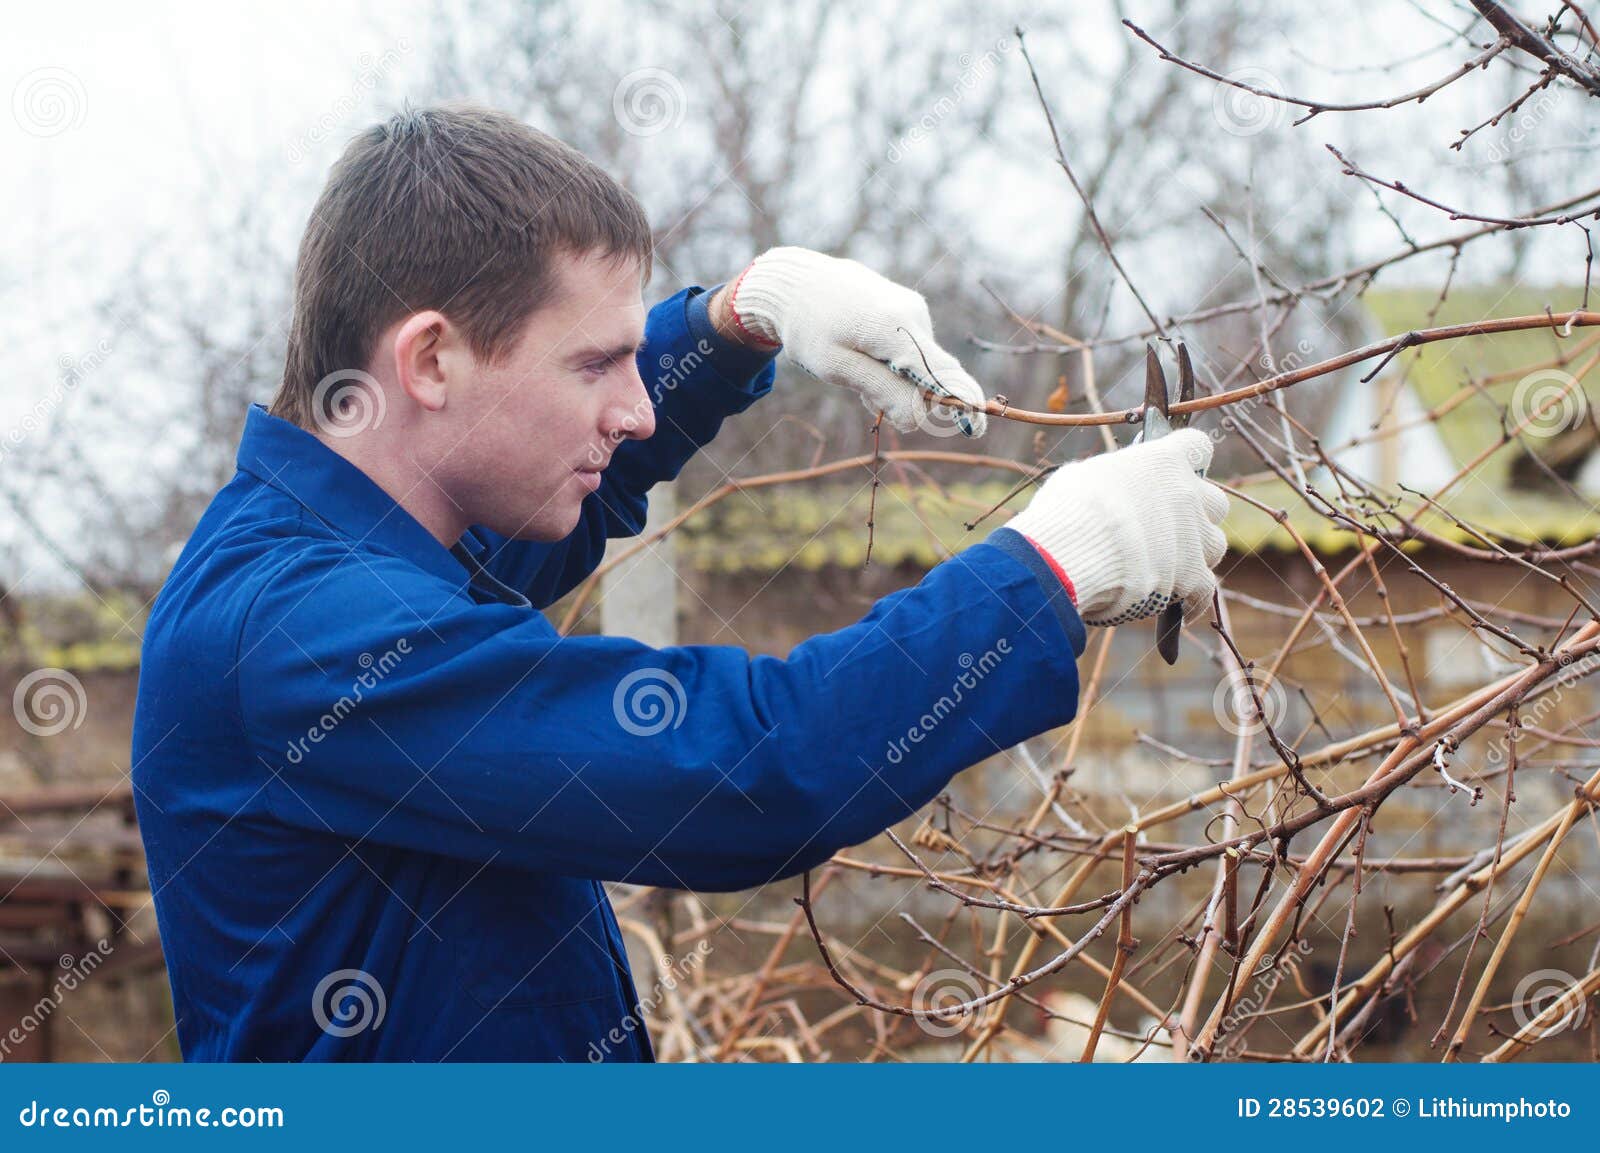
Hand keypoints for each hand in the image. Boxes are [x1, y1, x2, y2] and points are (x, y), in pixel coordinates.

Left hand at [723, 247, 987, 436]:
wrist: (798, 282)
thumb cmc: (810, 327)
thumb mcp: (836, 367)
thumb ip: (879, 390)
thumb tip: (917, 420)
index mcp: (895, 328)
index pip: (942, 373)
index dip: (963, 403)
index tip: (979, 428)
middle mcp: (913, 315)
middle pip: (932, 374)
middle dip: (906, 396)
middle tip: (864, 394)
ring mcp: (913, 308)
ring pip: (917, 365)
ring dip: (892, 380)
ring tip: (853, 366)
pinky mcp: (908, 308)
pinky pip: (910, 349)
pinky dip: (891, 363)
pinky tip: (862, 353)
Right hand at [1003, 429, 1229, 626]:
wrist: (1077, 550)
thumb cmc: (1071, 507)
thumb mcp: (1084, 477)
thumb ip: (1111, 481)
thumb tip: (1107, 489)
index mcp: (1164, 460)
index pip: (1196, 446)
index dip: (1189, 460)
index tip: (1176, 469)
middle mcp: (1188, 494)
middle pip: (1215, 502)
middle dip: (1197, 514)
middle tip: (1169, 526)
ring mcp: (1194, 536)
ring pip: (1214, 545)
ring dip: (1195, 554)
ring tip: (1168, 567)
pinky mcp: (1191, 576)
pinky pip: (1204, 590)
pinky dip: (1193, 601)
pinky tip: (1183, 610)